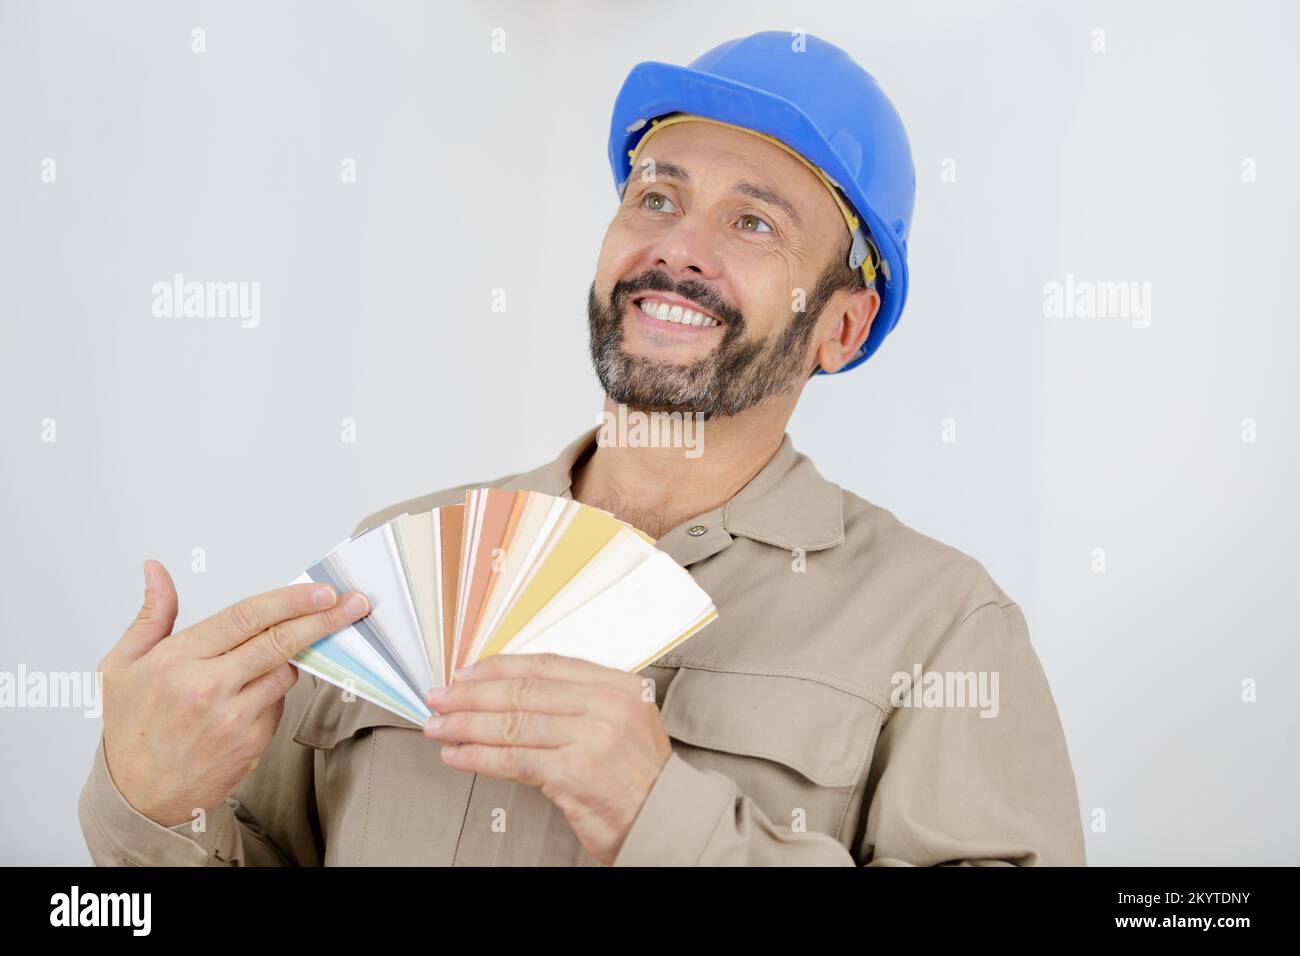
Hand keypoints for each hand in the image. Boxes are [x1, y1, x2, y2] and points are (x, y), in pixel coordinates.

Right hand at [100, 559, 369, 826]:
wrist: (136, 798)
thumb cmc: (130, 728)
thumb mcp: (122, 665)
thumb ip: (152, 614)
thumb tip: (157, 571)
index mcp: (176, 661)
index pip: (246, 617)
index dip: (290, 600)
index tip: (322, 591)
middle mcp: (207, 689)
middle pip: (279, 642)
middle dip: (324, 619)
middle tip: (353, 603)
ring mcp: (233, 719)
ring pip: (285, 673)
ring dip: (292, 658)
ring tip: (276, 656)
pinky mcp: (252, 743)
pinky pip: (279, 703)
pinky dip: (274, 692)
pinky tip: (251, 695)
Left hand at [422, 653, 670, 864]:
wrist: (666, 819)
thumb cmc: (637, 776)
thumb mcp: (620, 722)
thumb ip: (578, 702)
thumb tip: (508, 693)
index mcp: (618, 684)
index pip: (546, 666)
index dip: (499, 668)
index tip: (466, 673)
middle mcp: (608, 704)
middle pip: (524, 691)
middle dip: (472, 694)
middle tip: (440, 697)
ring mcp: (593, 737)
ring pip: (513, 723)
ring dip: (466, 725)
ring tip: (438, 726)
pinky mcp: (575, 771)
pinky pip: (513, 759)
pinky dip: (478, 757)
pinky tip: (456, 755)